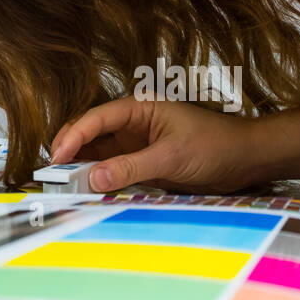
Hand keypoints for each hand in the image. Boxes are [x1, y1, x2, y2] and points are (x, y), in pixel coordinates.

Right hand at [50, 96, 263, 192]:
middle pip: (92, 135)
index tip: (58, 158)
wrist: (245, 159)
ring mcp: (137, 145)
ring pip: (100, 155)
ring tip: (66, 187)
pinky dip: (101, 181)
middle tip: (54, 176)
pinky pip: (115, 171)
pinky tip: (90, 192)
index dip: (73, 136)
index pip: (97, 119)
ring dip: (84, 169)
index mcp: (140, 107)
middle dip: (71, 153)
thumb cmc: (215, 145)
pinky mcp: (144, 165)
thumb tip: (93, 178)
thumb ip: (131, 167)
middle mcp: (134, 124)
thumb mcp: (171, 156)